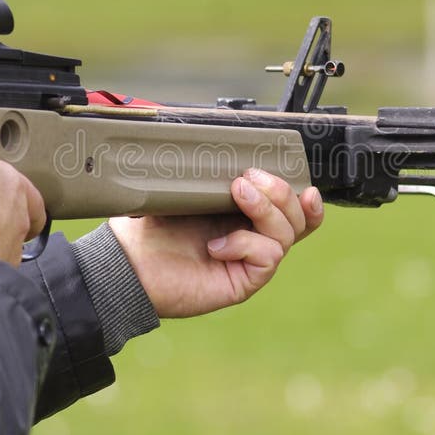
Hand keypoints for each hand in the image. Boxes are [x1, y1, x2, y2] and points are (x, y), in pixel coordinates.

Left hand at [108, 168, 323, 317]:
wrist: (128, 263)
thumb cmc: (151, 226)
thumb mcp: (186, 189)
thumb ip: (213, 174)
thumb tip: (237, 151)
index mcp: (245, 215)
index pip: (293, 209)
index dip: (305, 197)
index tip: (305, 182)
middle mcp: (253, 238)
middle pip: (298, 218)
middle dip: (281, 191)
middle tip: (245, 178)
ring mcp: (250, 261)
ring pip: (287, 234)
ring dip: (266, 208)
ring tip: (235, 194)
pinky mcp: (243, 282)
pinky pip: (268, 257)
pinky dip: (245, 244)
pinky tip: (215, 246)